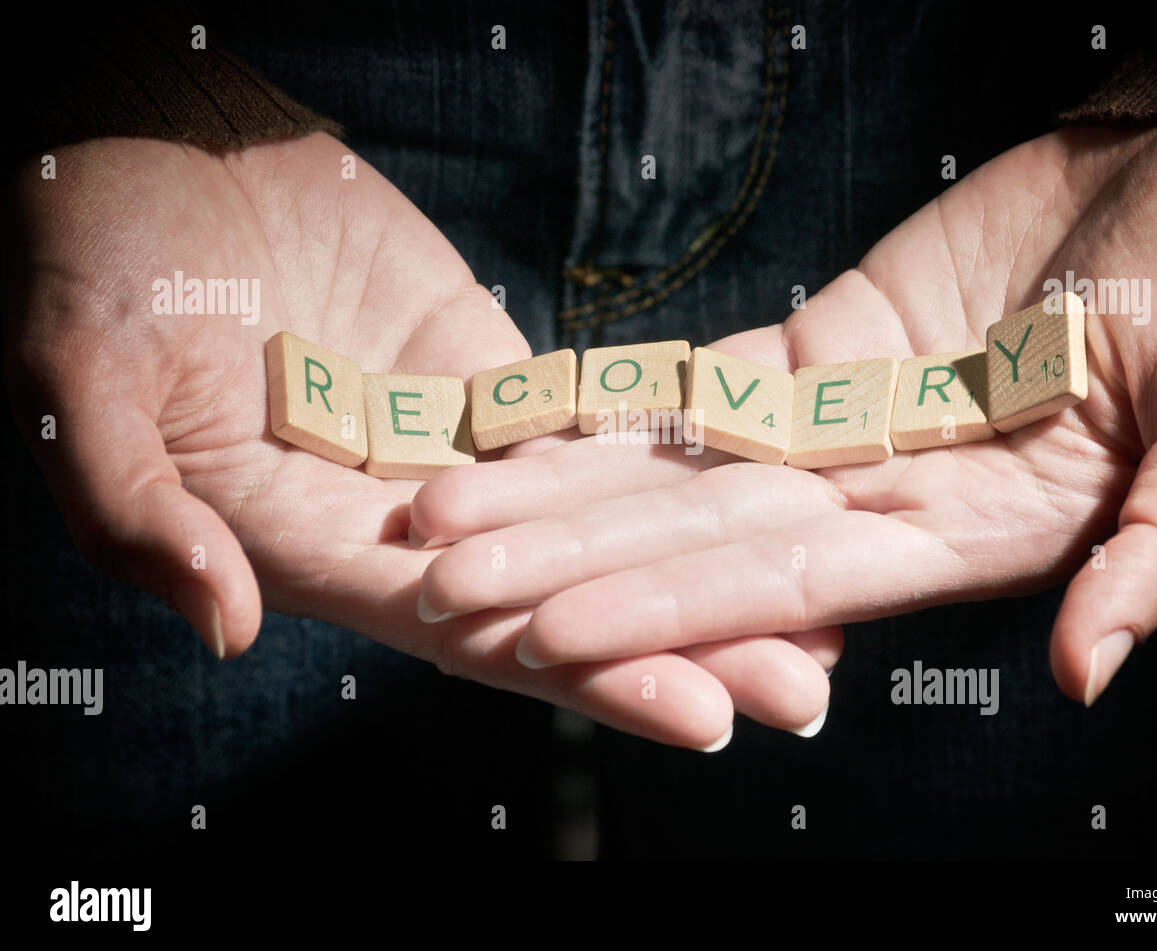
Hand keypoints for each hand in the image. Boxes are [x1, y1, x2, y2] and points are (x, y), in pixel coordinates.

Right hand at [4, 132, 834, 749]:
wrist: (148, 146)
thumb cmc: (87, 254)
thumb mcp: (82, 379)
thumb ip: (140, 509)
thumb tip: (220, 626)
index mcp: (308, 543)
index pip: (462, 634)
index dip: (580, 674)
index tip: (700, 712)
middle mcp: (396, 520)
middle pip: (560, 599)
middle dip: (679, 645)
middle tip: (805, 689)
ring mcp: (454, 449)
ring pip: (594, 523)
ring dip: (697, 564)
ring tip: (821, 600)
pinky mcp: (489, 375)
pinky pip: (593, 426)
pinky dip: (673, 460)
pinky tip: (758, 487)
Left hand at [411, 115, 1156, 706]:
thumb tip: (1087, 678)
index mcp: (974, 530)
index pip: (791, 585)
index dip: (668, 610)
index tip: (549, 632)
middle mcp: (890, 493)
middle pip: (701, 538)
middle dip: (569, 563)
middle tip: (439, 581)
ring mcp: (846, 419)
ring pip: (681, 468)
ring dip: (563, 493)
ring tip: (444, 517)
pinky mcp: (824, 344)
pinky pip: (704, 382)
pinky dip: (615, 405)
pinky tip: (526, 430)